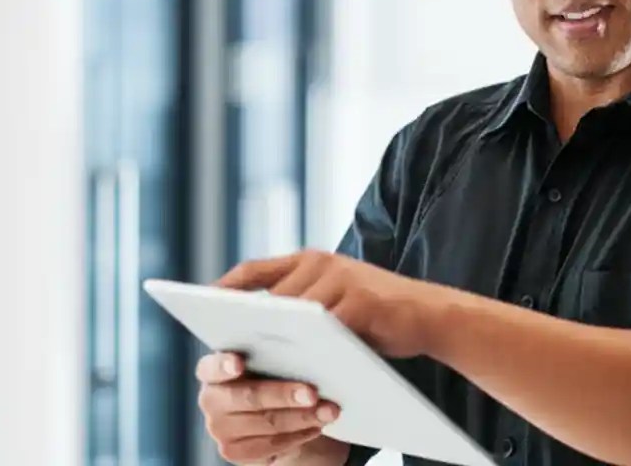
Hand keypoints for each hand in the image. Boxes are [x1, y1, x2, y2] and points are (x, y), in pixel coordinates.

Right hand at [196, 351, 343, 463]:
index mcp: (212, 370)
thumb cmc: (269, 376)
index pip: (211, 366)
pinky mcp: (233, 451)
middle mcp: (210, 399)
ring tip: (329, 410)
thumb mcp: (268, 360)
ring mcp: (219, 428)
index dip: (224, 365)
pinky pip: (271, 445)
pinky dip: (299, 434)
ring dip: (302, 417)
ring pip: (266, 423)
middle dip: (283, 395)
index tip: (240, 363)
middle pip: (248, 397)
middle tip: (312, 393)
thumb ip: (274, 351)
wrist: (265, 415)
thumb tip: (311, 341)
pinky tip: (317, 425)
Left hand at [216, 250, 464, 358]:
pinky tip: (293, 370)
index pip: (255, 270)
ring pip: (294, 311)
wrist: (432, 315)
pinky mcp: (362, 300)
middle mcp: (323, 262)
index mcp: (311, 260)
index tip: (198, 307)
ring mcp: (343, 278)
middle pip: (270, 295)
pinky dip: (308, 348)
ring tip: (248, 362)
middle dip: (244, 321)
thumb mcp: (335, 302)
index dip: (224, 288)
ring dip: (273, 337)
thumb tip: (257, 334)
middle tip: (219, 347)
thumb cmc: (378, 317)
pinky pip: (326, 327)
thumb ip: (303, 308)